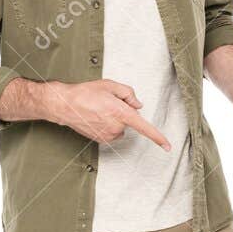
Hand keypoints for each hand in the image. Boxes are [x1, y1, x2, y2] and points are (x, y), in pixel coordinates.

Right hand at [0, 78, 170, 148]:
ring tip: (99, 110)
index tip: (167, 146)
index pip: (144, 127)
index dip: (157, 137)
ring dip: (115, 119)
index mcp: (121, 112)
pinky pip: (112, 132)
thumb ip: (129, 93)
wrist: (65, 105)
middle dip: (124, 112)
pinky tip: (96, 118)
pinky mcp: (101, 139)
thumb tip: (138, 105)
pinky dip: (108, 125)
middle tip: (108, 103)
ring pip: (121, 127)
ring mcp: (108, 135)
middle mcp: (116, 127)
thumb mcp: (110, 85)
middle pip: (130, 121)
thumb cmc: (85, 93)